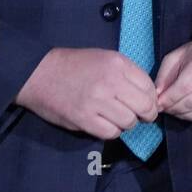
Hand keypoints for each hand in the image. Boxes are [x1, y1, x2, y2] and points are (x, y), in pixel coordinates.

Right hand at [15, 47, 157, 140]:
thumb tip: (148, 95)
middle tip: (141, 116)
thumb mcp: (106, 58)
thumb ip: (128, 74)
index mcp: (118, 64)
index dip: (152, 99)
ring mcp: (96, 102)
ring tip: (118, 118)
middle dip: (146, 114)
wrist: (40, 73)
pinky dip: (112, 131)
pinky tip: (106, 124)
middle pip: (144, 106)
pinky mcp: (83, 119)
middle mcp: (110, 82)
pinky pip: (110, 133)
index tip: (147, 104)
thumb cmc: (76, 65)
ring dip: (127, 123)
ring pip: (129, 122)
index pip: (149, 87)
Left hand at [154, 37, 191, 122]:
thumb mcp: (175, 58)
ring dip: (187, 115)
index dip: (170, 98)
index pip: (186, 85)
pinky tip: (191, 112)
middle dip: (176, 109)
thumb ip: (164, 76)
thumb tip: (158, 98)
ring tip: (177, 111)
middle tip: (167, 109)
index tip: (159, 103)